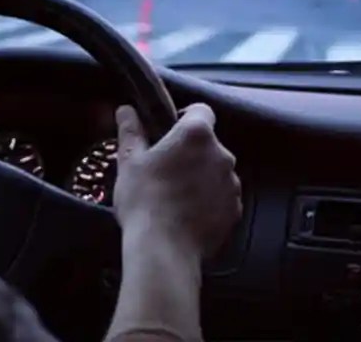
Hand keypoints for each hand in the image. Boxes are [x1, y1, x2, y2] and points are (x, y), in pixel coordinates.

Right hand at [112, 103, 241, 257]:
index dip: (185, 117)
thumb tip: (126, 111)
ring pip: (216, 171)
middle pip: (208, 144)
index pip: (201, 110)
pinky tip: (187, 213)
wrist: (164, 250)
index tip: (169, 132)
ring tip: (175, 196)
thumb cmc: (144, 201)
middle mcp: (221, 155)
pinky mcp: (235, 210)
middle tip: (166, 169)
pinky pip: (222, 197)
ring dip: (201, 177)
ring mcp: (232, 184)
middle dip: (191, 153)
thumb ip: (131, 131)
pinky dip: (209, 201)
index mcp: (196, 135)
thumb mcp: (129, 162)